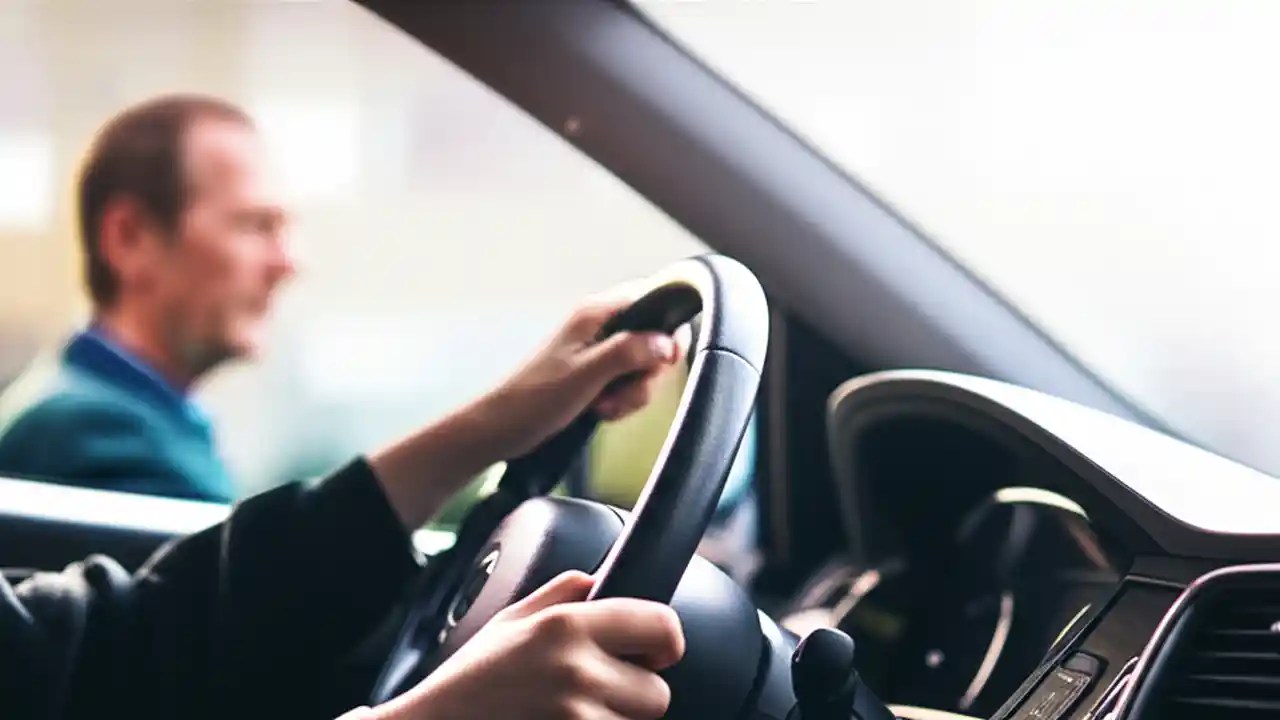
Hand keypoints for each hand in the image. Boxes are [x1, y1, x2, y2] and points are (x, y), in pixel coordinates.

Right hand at [379, 571, 684, 719]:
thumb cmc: (469, 681)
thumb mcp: (512, 619)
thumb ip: (564, 593)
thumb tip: (603, 580)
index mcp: (566, 626)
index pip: (663, 628)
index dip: (663, 641)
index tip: (652, 650)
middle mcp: (577, 673)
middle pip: (658, 693)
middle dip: (634, 694)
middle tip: (598, 690)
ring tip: (571, 712)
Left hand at [475, 298, 680, 460]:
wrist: (502, 427)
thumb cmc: (535, 397)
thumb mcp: (587, 373)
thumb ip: (629, 352)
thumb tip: (667, 343)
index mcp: (596, 313)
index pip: (651, 297)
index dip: (667, 326)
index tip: (665, 358)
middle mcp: (600, 326)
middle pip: (653, 337)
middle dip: (648, 371)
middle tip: (626, 389)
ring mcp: (599, 351)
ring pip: (643, 365)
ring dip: (633, 392)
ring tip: (605, 406)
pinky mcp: (596, 375)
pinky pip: (627, 383)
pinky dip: (622, 400)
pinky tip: (601, 411)